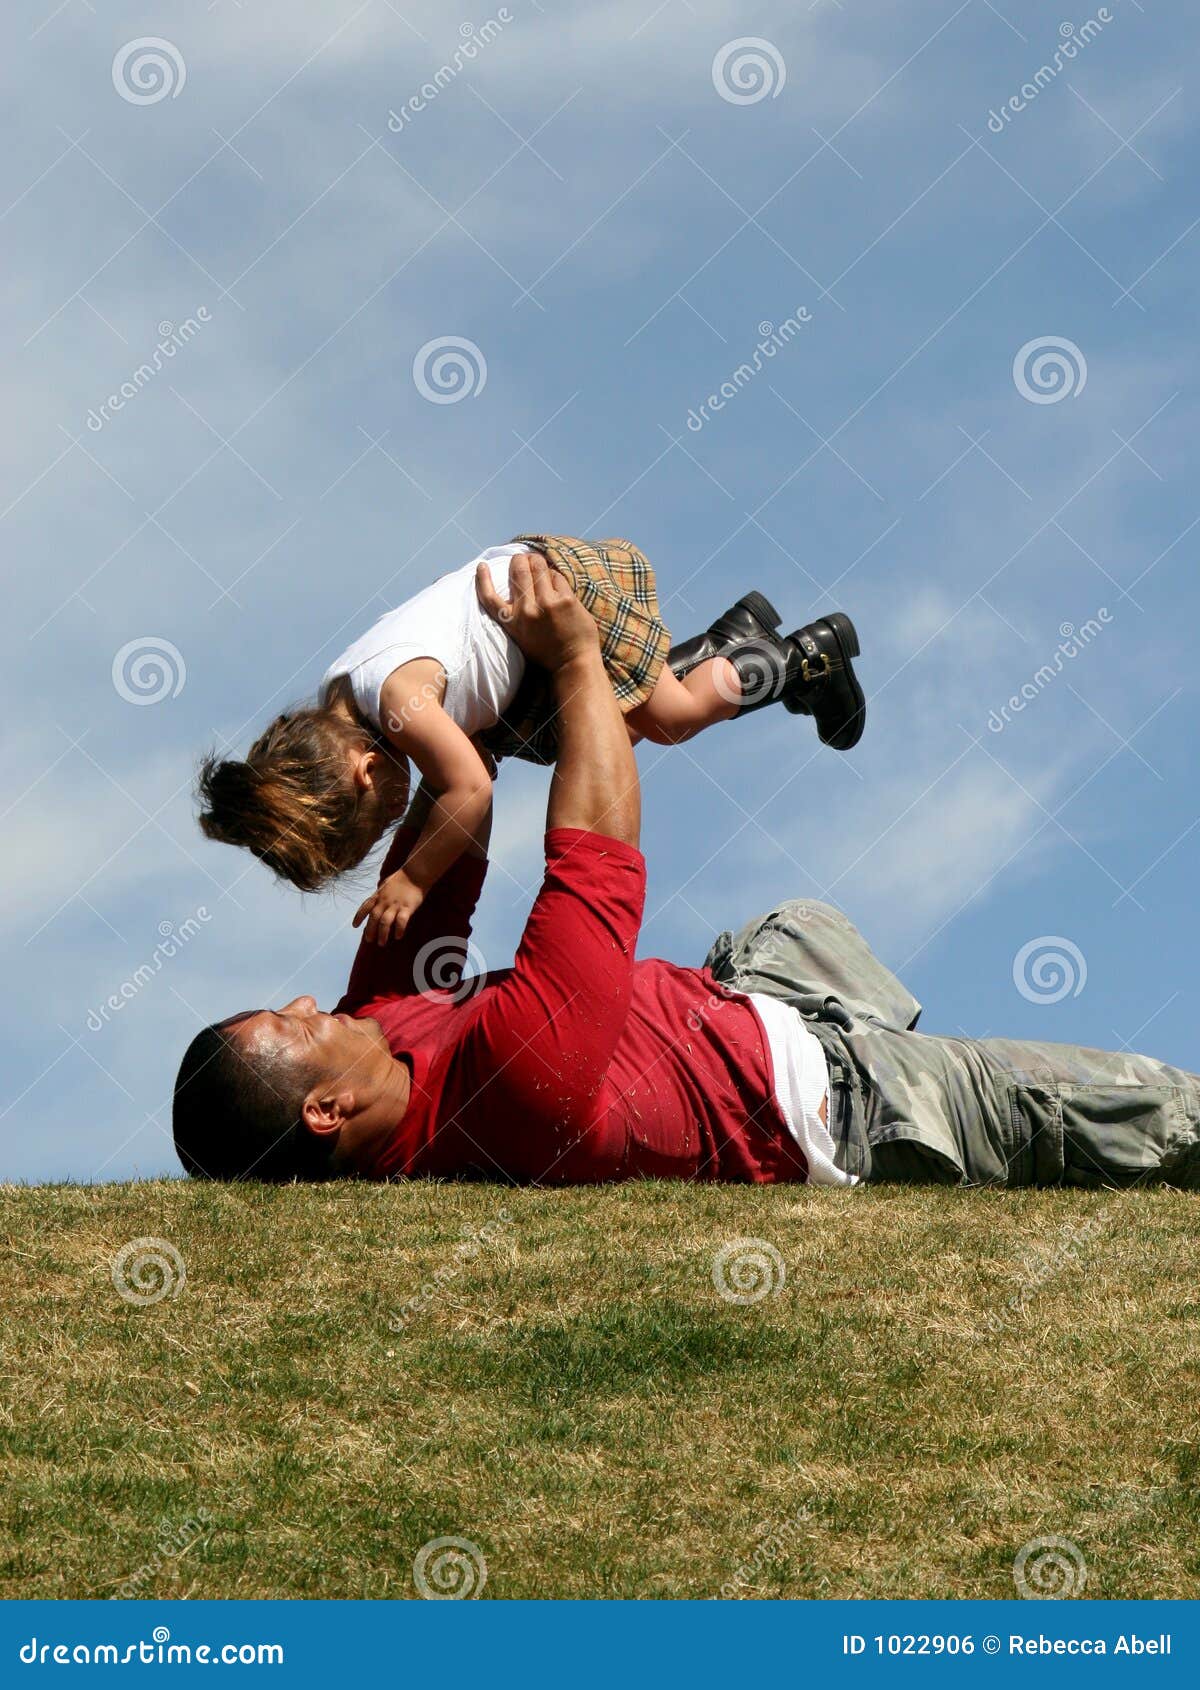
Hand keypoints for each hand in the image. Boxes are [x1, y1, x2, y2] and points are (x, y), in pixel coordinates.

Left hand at [352, 869, 425, 945]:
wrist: (415, 873)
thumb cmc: (401, 879)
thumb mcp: (385, 885)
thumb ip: (379, 895)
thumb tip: (374, 902)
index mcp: (378, 895)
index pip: (365, 907)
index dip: (359, 917)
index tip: (355, 926)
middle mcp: (384, 901)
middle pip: (374, 918)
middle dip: (370, 930)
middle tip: (369, 940)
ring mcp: (395, 904)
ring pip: (385, 922)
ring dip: (382, 934)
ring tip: (381, 943)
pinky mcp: (407, 907)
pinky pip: (401, 921)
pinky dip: (398, 929)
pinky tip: (398, 936)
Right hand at [476, 552, 598, 671]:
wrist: (572, 663)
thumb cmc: (547, 650)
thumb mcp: (521, 636)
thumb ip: (516, 614)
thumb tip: (516, 587)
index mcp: (512, 622)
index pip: (489, 597)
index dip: (483, 579)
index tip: (482, 566)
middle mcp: (526, 611)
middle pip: (518, 570)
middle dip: (521, 559)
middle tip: (525, 558)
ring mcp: (546, 604)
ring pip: (539, 567)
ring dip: (539, 562)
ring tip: (540, 564)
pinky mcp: (565, 601)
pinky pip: (557, 577)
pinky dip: (556, 577)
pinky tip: (556, 583)